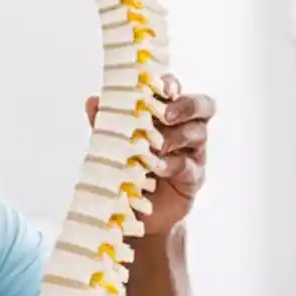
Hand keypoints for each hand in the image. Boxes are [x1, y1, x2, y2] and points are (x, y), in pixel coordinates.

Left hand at [85, 74, 215, 234]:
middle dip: (185, 106)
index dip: (172, 84)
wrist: (135, 210)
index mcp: (168, 114)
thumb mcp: (114, 143)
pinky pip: (189, 167)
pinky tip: (157, 167)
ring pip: (197, 134)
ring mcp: (193, 153)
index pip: (176, 90)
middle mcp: (186, 128)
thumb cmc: (127, 168)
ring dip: (175, 137)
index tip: (161, 88)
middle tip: (164, 115)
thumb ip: (106, 123)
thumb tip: (93, 101)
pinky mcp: (193, 179)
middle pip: (202, 106)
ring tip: (153, 146)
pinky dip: (172, 164)